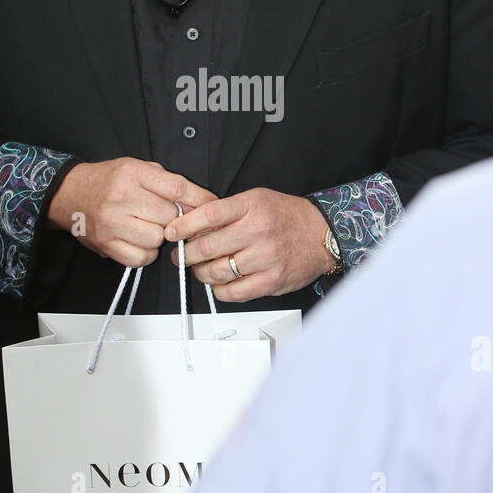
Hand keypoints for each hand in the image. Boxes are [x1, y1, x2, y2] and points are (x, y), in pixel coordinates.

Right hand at [47, 158, 215, 267]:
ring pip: (157, 239)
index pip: (178, 189)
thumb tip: (200, 202)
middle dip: (176, 220)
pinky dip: (146, 253)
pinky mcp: (106, 244)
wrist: (70, 194)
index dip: (200, 200)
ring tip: (150, 227)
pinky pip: (141, 258)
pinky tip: (140, 241)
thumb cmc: (109, 181)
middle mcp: (122, 197)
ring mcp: (112, 222)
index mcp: (134, 173)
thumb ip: (167, 182)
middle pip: (170, 217)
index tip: (212, 206)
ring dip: (160, 237)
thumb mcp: (137, 167)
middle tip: (171, 218)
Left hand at [165, 188, 333, 301]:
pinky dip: (219, 290)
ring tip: (201, 269)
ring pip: (217, 272)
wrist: (321, 234)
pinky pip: (233, 293)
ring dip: (201, 273)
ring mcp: (265, 258)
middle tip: (181, 255)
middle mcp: (258, 231)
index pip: (208, 215)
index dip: (184, 225)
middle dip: (187, 254)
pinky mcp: (271, 281)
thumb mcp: (256, 200)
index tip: (171, 232)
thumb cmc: (287, 216)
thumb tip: (191, 224)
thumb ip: (227, 211)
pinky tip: (219, 283)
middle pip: (208, 247)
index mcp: (252, 207)